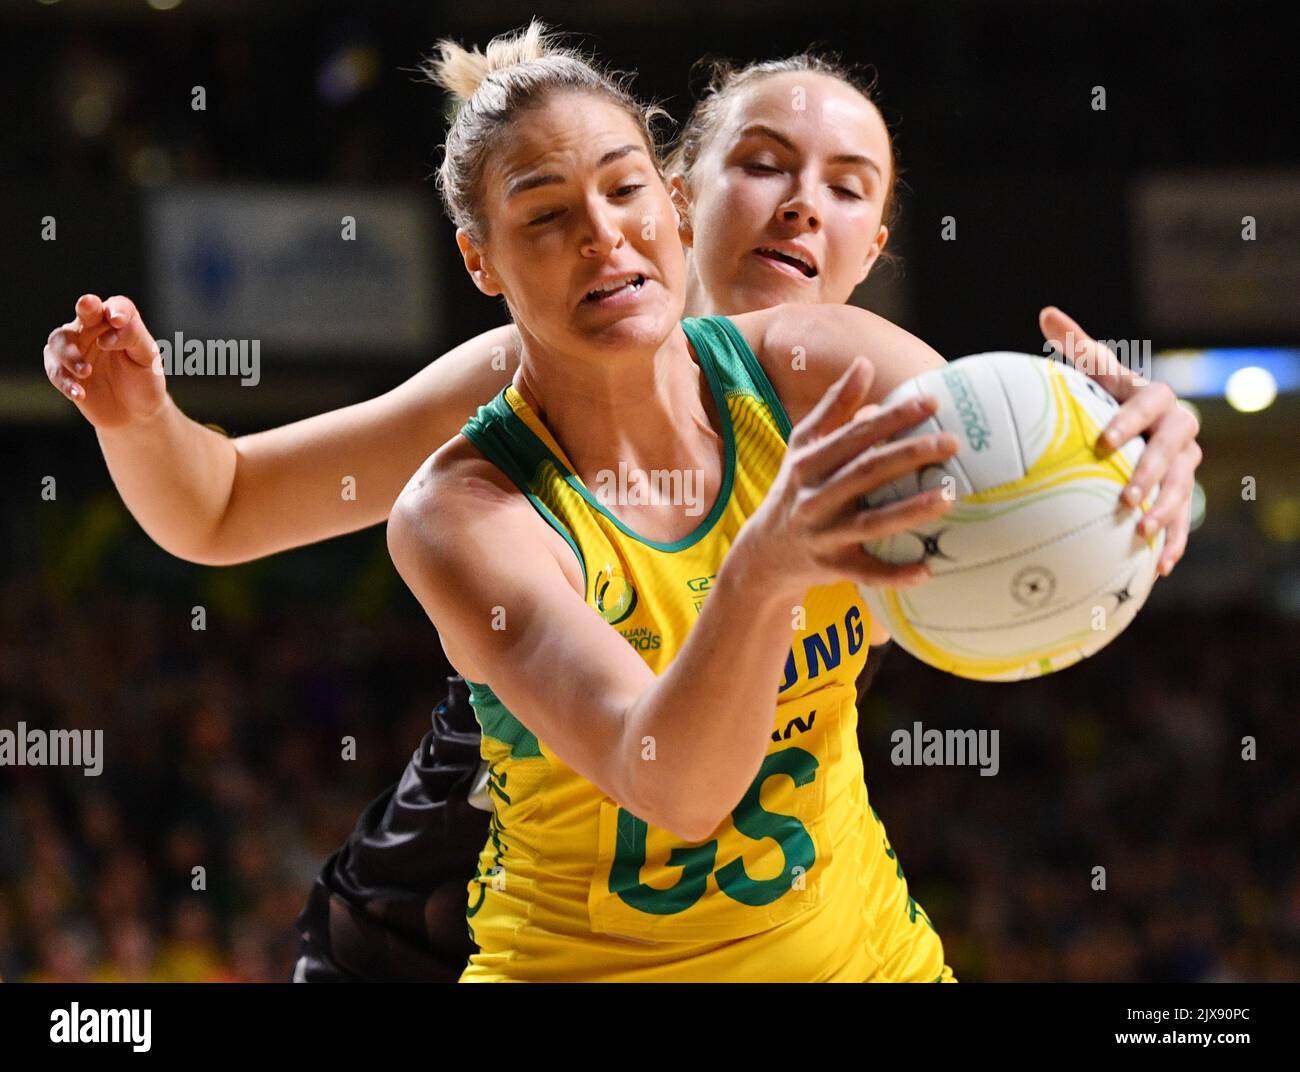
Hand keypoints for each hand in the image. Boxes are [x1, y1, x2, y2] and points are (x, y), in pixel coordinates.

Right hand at [43, 294, 167, 428]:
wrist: (135, 414)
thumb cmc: (143, 380)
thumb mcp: (147, 359)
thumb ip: (133, 338)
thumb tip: (106, 336)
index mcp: (118, 323)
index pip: (117, 306)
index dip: (117, 309)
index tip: (118, 320)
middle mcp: (93, 329)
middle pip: (85, 313)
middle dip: (86, 308)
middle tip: (88, 304)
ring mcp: (74, 347)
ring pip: (60, 340)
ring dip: (70, 354)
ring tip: (85, 371)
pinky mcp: (62, 370)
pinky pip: (55, 370)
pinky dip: (65, 381)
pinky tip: (78, 393)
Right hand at [735, 357, 958, 593]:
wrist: (763, 554)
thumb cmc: (794, 490)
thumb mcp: (803, 447)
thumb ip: (834, 408)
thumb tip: (864, 364)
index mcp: (809, 464)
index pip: (854, 436)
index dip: (893, 418)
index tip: (931, 402)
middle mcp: (814, 498)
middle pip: (865, 473)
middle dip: (909, 455)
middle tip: (951, 442)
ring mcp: (823, 535)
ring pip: (870, 524)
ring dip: (909, 510)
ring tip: (948, 497)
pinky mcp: (832, 568)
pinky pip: (867, 573)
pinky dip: (895, 574)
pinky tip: (927, 569)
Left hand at [1039, 306, 1201, 576]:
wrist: (1134, 426)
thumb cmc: (1107, 397)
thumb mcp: (1094, 373)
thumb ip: (1077, 346)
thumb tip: (1046, 313)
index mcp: (1156, 399)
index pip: (1150, 405)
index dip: (1130, 422)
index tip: (1103, 442)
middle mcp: (1179, 431)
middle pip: (1174, 452)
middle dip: (1151, 474)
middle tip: (1125, 497)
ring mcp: (1185, 465)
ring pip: (1183, 488)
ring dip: (1167, 511)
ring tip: (1143, 531)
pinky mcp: (1182, 493)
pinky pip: (1184, 520)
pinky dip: (1174, 541)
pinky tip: (1161, 567)